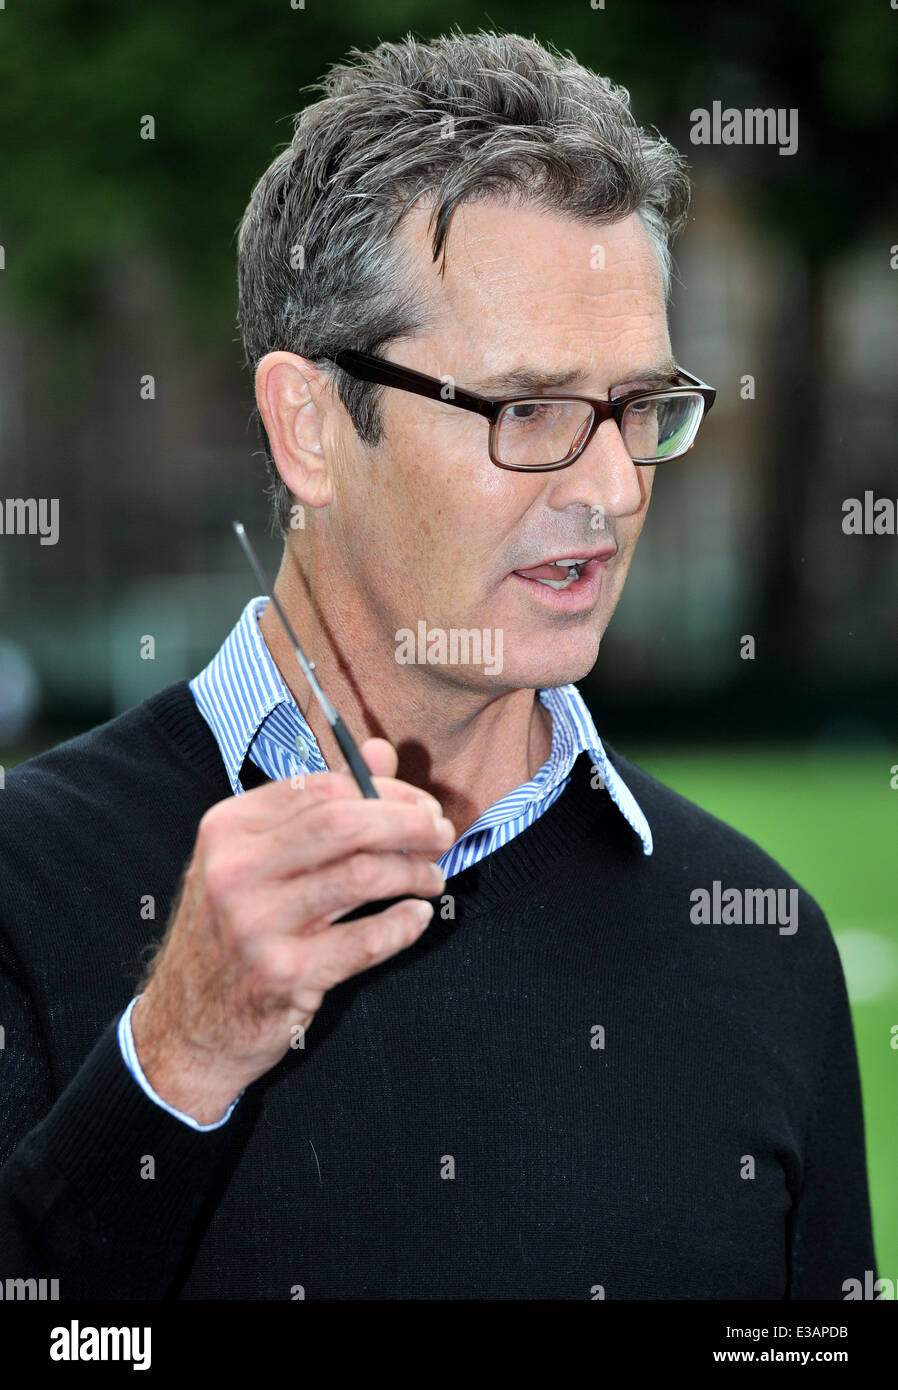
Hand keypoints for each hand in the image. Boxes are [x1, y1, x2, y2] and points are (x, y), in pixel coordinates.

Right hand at [130, 739, 453, 1123]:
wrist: (187, 1025)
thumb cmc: (231, 932)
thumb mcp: (255, 860)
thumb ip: (320, 805)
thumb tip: (381, 752)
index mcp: (228, 828)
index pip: (322, 788)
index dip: (385, 791)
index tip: (420, 805)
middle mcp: (235, 870)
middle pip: (345, 824)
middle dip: (409, 823)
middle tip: (442, 835)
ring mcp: (256, 924)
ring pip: (360, 876)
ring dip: (413, 873)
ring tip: (432, 878)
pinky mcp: (283, 974)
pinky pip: (366, 940)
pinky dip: (404, 924)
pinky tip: (416, 918)